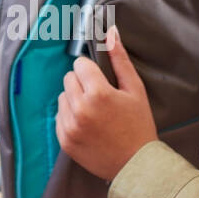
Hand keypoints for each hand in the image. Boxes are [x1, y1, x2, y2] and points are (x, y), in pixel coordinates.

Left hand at [55, 26, 157, 181]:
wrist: (135, 165)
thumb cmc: (139, 125)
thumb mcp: (135, 90)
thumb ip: (120, 60)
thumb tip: (110, 33)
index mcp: (98, 94)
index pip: (80, 64)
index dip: (91, 70)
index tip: (101, 80)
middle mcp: (80, 109)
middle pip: (69, 78)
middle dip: (82, 83)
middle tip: (99, 97)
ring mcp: (70, 126)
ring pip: (62, 96)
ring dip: (75, 99)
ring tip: (94, 112)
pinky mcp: (64, 140)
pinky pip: (59, 116)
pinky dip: (70, 117)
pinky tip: (88, 124)